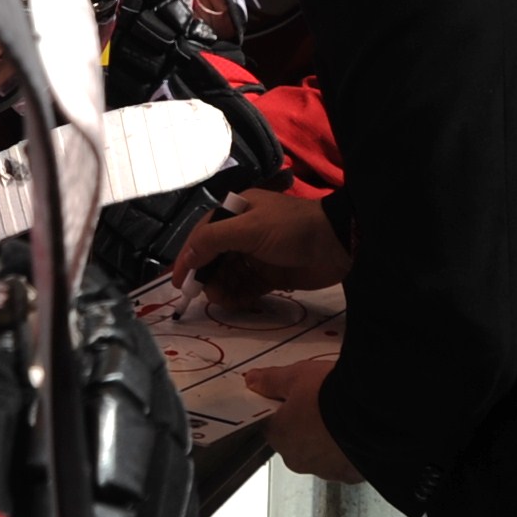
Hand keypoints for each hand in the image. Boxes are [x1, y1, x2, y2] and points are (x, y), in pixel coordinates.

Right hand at [186, 184, 348, 296]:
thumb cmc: (290, 229)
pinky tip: (237, 303)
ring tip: (225, 300)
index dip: (188, 258)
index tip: (179, 283)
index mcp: (236, 212)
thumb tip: (186, 257)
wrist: (337, 244)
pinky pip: (245, 289)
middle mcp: (243, 233)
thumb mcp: (248, 228)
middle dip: (207, 277)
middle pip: (213, 259)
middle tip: (208, 294)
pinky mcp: (269, 276)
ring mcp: (256, 256)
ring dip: (222, 289)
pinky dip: (238, 297)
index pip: (202, 235)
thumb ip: (213, 240)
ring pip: (228, 276)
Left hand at [245, 354, 360, 482]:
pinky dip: (349, 450)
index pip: (272, 423)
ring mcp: (326, 471)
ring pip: (322, 454)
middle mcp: (297, 460)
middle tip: (325, 402)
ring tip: (347, 416)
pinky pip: (346, 461)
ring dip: (329, 440)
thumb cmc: (328, 393)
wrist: (373, 413)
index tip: (298, 395)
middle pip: (296, 441)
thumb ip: (271, 380)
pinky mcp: (351, 476)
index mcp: (279, 436)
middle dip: (307, 425)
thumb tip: (250, 380)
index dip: (284, 408)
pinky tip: (361, 432)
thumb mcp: (297, 376)